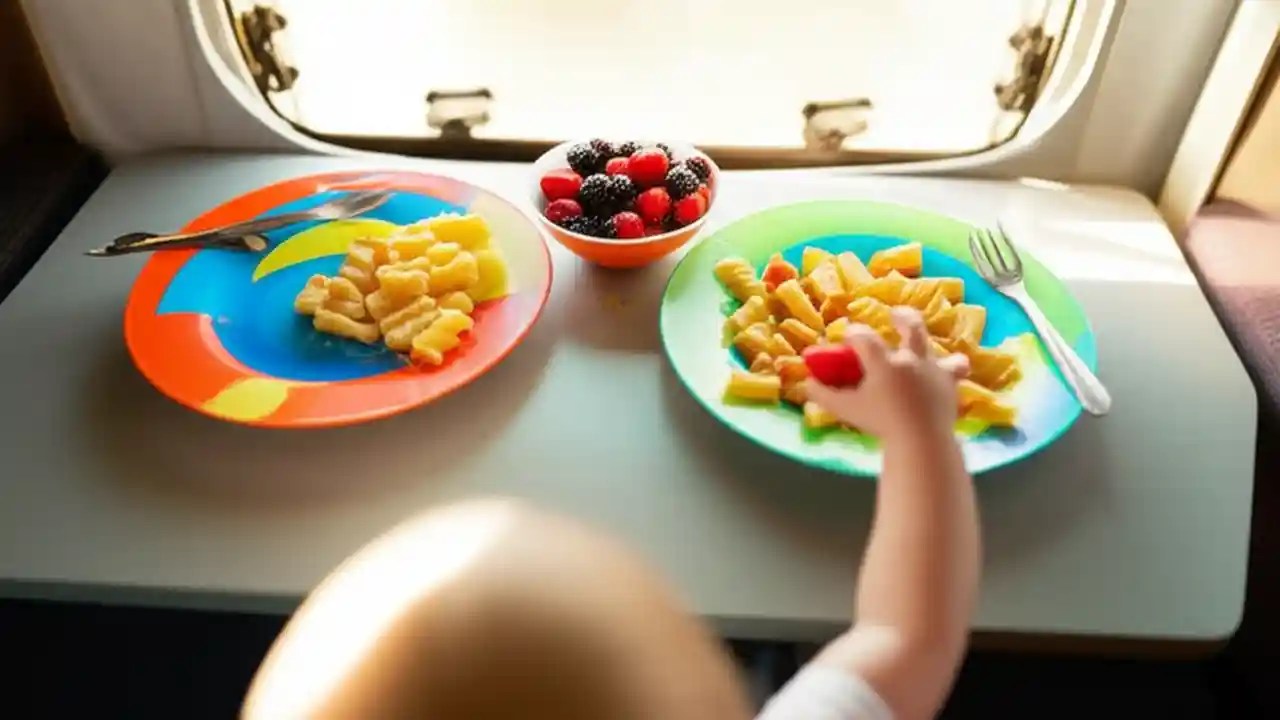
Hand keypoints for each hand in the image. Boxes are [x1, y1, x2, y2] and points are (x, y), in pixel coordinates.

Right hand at [805, 308, 968, 442]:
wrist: (922, 441)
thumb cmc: (880, 423)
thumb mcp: (846, 409)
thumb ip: (823, 395)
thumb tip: (807, 383)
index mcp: (883, 361)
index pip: (863, 335)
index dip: (853, 333)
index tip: (848, 338)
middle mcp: (910, 358)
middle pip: (910, 325)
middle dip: (901, 317)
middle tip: (894, 315)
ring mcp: (933, 369)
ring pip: (936, 347)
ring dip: (929, 344)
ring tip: (924, 346)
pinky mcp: (949, 383)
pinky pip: (957, 368)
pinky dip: (952, 368)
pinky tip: (950, 370)